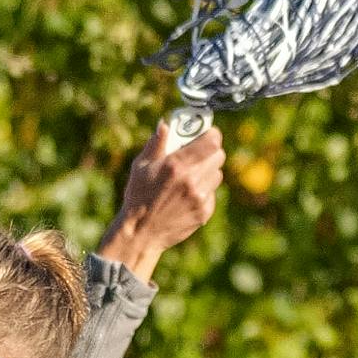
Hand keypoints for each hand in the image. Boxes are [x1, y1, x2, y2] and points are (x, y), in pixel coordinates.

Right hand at [105, 121, 226, 267]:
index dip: (212, 135)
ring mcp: (200, 198)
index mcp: (176, 165)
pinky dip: (204, 191)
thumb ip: (157, 143)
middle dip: (209, 152)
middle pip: (219, 156)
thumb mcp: (141, 166)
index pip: (212, 141)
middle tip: (197, 155)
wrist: (141, 233)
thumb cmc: (138, 196)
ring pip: (217, 175)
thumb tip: (165, 125)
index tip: (207, 135)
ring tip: (191, 177)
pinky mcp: (204, 212)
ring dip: (208, 172)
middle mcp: (192, 180)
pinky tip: (188, 195)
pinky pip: (212, 193)